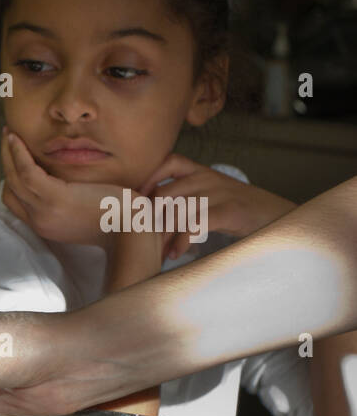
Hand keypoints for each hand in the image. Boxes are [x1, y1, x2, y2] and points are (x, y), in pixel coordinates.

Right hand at [0, 127, 124, 246]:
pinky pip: (27, 172)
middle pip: (10, 189)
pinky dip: (18, 154)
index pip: (16, 201)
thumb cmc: (120, 217)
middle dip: (6, 161)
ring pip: (14, 178)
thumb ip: (73, 200)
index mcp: (47, 225)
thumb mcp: (88, 211)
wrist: (134, 228)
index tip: (15, 156)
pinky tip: (17, 137)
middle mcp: (40, 221)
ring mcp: (45, 212)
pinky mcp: (55, 198)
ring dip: (8, 153)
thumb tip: (72, 183)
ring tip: (8, 133)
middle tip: (7, 138)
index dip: (12, 177)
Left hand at [141, 154, 296, 254]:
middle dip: (151, 218)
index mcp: (203, 171)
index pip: (169, 162)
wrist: (279, 216)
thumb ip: (187, 197)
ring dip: (163, 235)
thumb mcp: (212, 195)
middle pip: (166, 193)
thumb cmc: (240, 211)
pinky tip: (175, 253)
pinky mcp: (230, 210)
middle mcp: (209, 178)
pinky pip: (196, 223)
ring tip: (157, 251)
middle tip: (143, 239)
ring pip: (178, 210)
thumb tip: (153, 214)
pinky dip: (181, 241)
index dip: (148, 179)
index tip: (137, 200)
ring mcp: (220, 193)